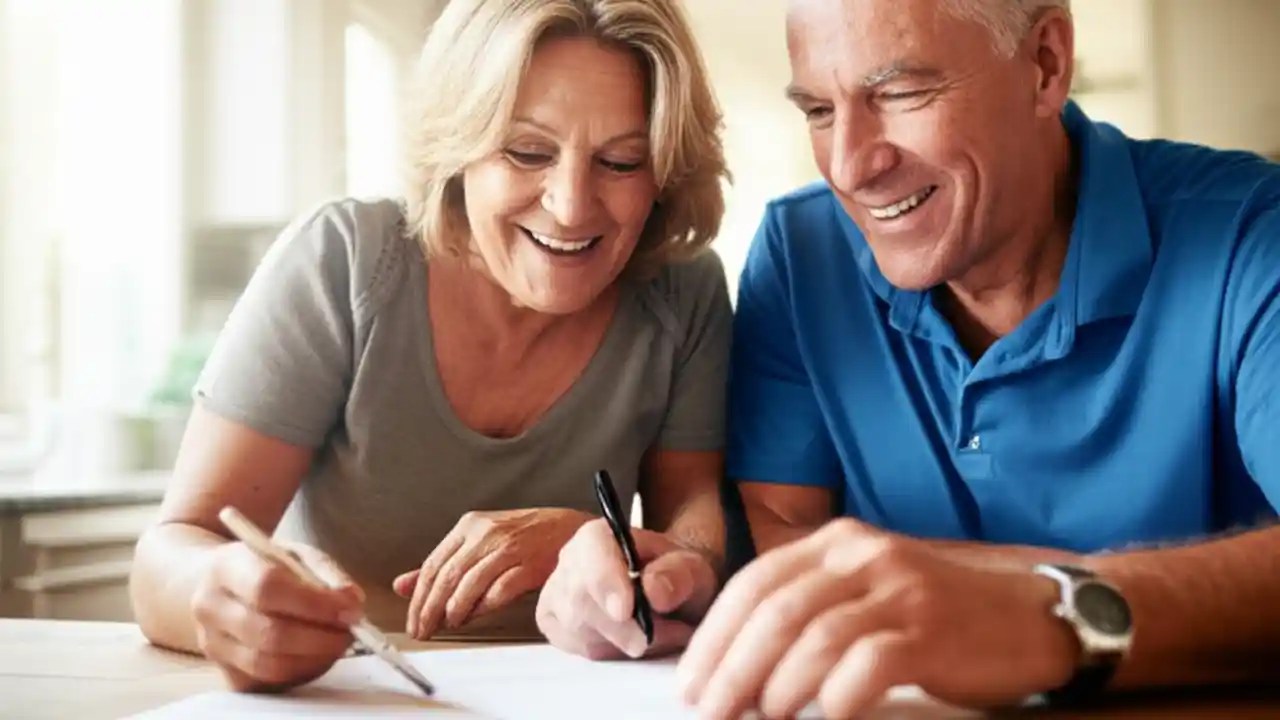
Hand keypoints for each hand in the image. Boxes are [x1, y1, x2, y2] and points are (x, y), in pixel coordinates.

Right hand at [191, 541, 363, 691]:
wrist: (218, 585)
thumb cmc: (265, 566)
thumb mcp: (294, 554)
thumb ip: (324, 573)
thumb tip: (351, 601)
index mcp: (225, 567)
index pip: (268, 588)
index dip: (313, 603)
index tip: (349, 609)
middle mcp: (209, 607)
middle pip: (268, 633)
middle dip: (320, 637)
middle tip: (350, 631)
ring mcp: (212, 644)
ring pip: (268, 665)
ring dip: (314, 658)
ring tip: (338, 642)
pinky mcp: (224, 672)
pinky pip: (267, 682)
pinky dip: (301, 671)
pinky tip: (317, 654)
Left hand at [393, 508, 589, 638]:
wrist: (570, 530)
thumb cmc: (524, 537)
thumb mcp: (479, 542)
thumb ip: (442, 564)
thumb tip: (402, 585)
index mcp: (470, 526)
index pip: (433, 564)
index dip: (418, 597)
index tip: (412, 620)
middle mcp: (486, 533)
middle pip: (447, 576)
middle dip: (430, 609)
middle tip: (423, 631)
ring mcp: (509, 547)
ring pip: (469, 583)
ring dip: (454, 610)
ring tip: (449, 625)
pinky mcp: (530, 564)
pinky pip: (499, 590)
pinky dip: (483, 606)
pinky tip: (475, 617)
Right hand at [536, 519, 718, 659]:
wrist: (666, 588)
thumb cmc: (675, 573)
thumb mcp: (693, 568)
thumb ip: (678, 574)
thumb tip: (654, 590)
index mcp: (597, 536)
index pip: (589, 552)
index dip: (604, 582)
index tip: (624, 612)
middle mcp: (569, 562)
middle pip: (581, 601)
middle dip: (626, 627)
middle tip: (672, 632)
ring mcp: (557, 596)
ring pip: (581, 631)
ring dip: (627, 642)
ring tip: (663, 632)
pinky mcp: (557, 627)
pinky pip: (582, 649)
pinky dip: (615, 652)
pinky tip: (635, 639)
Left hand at [677, 518, 1079, 719]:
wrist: (1036, 614)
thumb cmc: (941, 613)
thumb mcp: (869, 589)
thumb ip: (812, 606)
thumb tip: (738, 659)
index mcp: (839, 541)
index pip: (755, 581)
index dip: (715, 633)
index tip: (693, 679)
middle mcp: (864, 555)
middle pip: (774, 611)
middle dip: (731, 666)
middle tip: (712, 710)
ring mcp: (899, 590)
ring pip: (812, 637)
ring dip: (776, 687)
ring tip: (763, 718)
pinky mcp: (930, 630)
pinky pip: (866, 665)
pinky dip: (837, 699)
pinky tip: (828, 719)